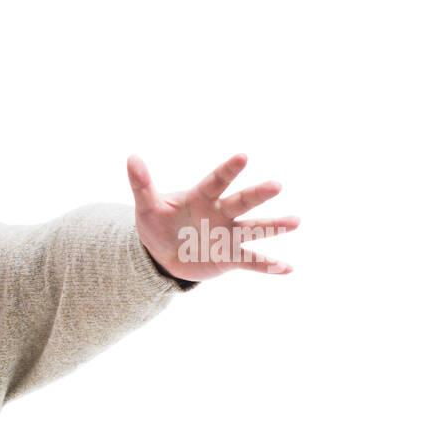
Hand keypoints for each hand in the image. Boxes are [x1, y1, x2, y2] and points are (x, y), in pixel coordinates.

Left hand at [127, 153, 298, 282]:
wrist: (163, 255)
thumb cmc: (158, 224)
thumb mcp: (147, 207)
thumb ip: (142, 184)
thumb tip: (132, 158)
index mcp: (202, 197)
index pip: (216, 181)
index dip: (228, 170)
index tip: (242, 157)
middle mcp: (221, 212)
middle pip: (241, 202)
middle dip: (257, 195)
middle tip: (276, 185)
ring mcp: (228, 234)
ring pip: (253, 229)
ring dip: (273, 226)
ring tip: (295, 221)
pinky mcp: (230, 257)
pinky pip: (251, 261)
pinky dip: (268, 266)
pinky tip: (288, 269)